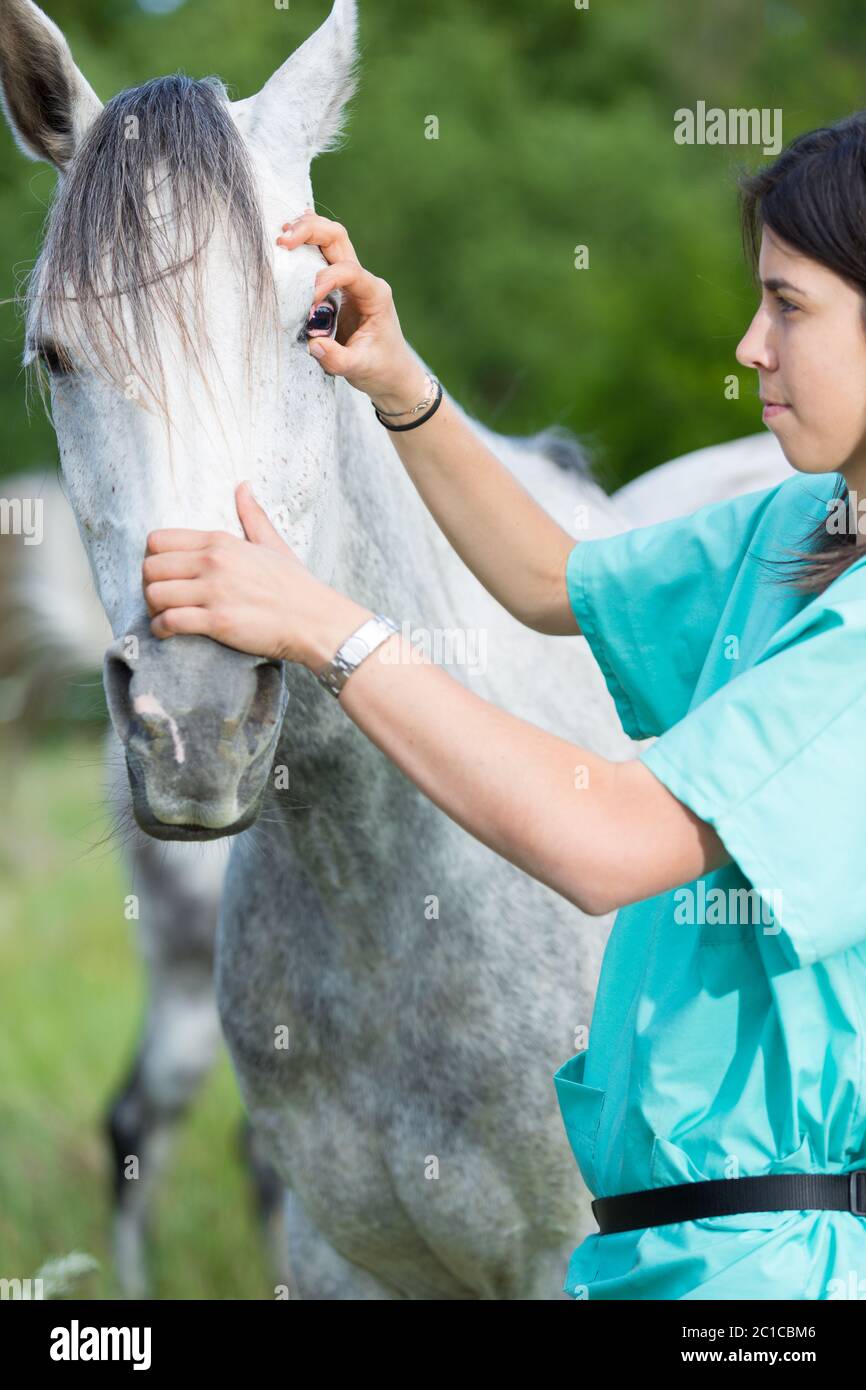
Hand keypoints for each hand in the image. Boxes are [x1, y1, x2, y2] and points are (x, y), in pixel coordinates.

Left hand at [142, 482, 367, 667]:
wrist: (315, 620)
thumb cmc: (296, 585)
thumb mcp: (273, 543)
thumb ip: (252, 515)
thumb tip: (243, 485)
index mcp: (221, 542)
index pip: (159, 540)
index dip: (154, 558)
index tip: (164, 573)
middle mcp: (213, 562)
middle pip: (150, 567)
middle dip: (150, 584)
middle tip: (162, 597)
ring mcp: (214, 592)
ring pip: (154, 594)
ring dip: (154, 608)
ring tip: (164, 615)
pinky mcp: (217, 621)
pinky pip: (170, 621)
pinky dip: (161, 629)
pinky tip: (168, 632)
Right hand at [276, 211, 428, 411]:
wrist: (391, 372)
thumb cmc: (380, 368)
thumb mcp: (360, 368)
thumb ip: (338, 358)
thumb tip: (313, 344)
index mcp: (375, 295)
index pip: (349, 271)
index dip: (325, 279)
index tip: (309, 302)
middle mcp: (364, 280)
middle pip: (338, 238)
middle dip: (311, 233)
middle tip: (284, 242)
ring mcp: (351, 280)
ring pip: (330, 239)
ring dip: (306, 231)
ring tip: (282, 237)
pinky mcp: (338, 286)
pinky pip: (322, 255)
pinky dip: (306, 242)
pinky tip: (289, 236)